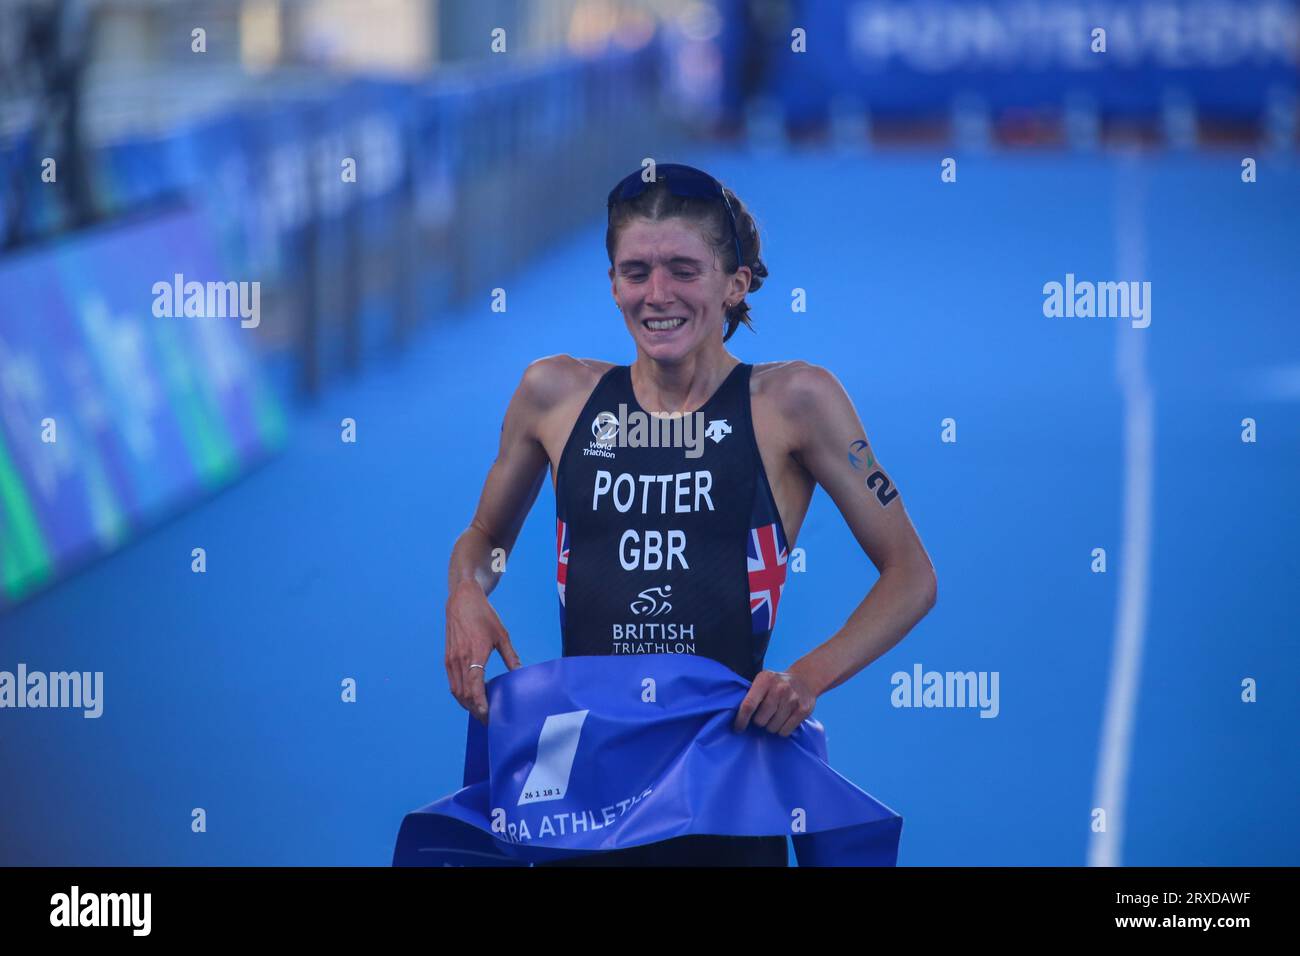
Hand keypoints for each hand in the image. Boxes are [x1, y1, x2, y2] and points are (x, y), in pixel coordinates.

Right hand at [445, 580, 522, 725]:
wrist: (462, 601)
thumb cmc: (484, 616)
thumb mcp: (501, 635)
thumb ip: (510, 657)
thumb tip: (521, 673)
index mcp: (475, 653)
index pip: (474, 686)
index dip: (480, 703)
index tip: (488, 715)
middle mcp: (459, 659)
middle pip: (464, 694)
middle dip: (475, 710)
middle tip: (488, 720)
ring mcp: (451, 660)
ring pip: (456, 691)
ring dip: (467, 705)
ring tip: (480, 712)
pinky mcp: (447, 659)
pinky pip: (452, 683)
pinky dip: (460, 694)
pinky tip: (471, 698)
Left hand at [733, 669, 816, 736]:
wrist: (804, 680)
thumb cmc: (776, 684)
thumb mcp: (763, 681)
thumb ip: (751, 694)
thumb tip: (735, 717)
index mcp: (765, 680)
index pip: (749, 705)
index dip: (741, 720)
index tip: (738, 728)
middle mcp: (779, 688)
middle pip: (760, 720)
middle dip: (759, 722)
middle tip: (763, 716)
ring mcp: (792, 699)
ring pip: (772, 728)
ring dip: (771, 726)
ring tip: (775, 716)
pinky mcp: (803, 710)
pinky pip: (785, 731)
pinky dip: (781, 730)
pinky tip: (784, 720)